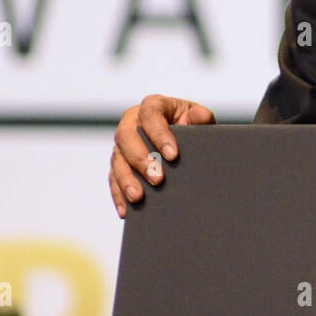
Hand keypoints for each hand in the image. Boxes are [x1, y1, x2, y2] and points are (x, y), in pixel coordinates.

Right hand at [109, 94, 215, 217]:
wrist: (186, 139)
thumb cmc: (191, 126)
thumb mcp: (199, 119)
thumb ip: (201, 117)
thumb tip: (202, 116)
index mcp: (152, 105)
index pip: (151, 115)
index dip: (159, 134)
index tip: (173, 155)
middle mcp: (131, 122)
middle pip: (127, 137)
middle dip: (141, 159)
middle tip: (158, 179)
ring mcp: (122, 144)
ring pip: (117, 160)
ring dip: (127, 180)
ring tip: (138, 197)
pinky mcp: (118, 164)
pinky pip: (113, 179)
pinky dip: (118, 195)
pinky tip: (126, 210)